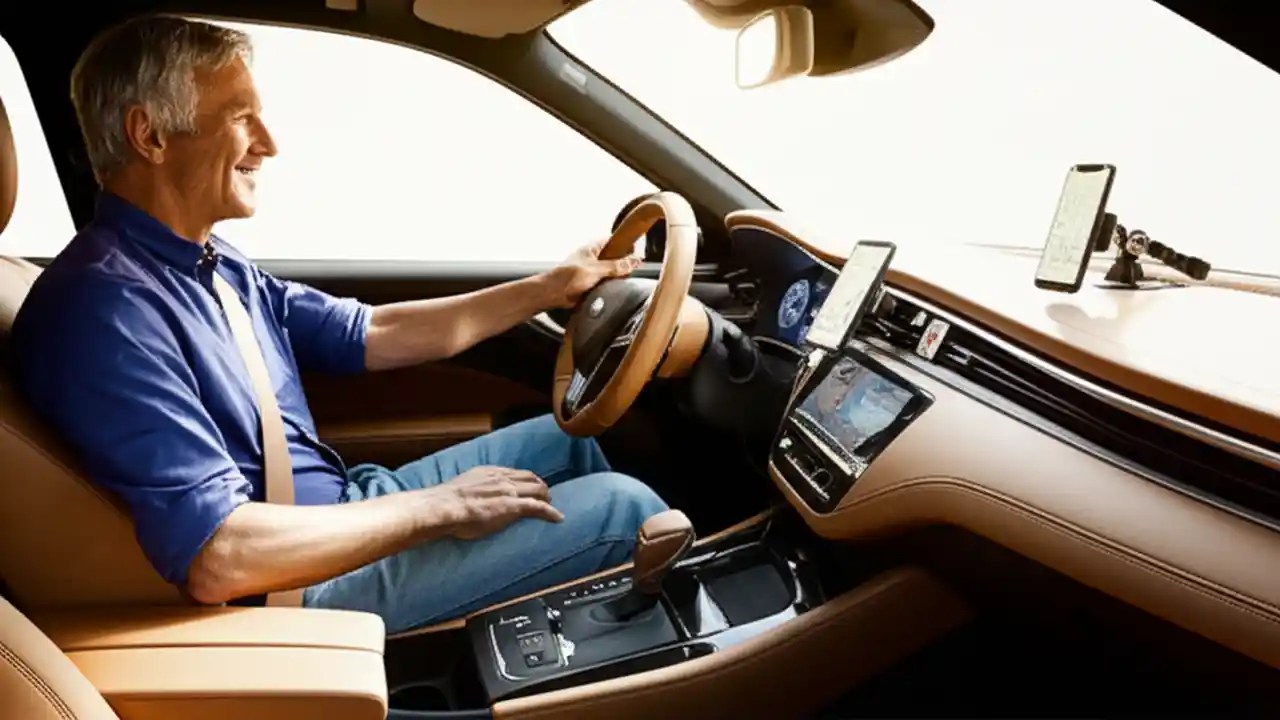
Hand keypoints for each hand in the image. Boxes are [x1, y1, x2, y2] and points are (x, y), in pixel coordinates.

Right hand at [435, 466, 563, 539]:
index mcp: (489, 472)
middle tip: (544, 496)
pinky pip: (538, 508)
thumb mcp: (461, 488)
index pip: (514, 472)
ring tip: (551, 505)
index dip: (526, 479)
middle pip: (530, 478)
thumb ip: (471, 490)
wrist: (445, 506)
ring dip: (546, 498)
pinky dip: (550, 512)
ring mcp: (509, 491)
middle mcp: (502, 478)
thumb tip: (468, 499)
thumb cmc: (446, 503)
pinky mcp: (513, 507)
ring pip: (538, 490)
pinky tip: (558, 517)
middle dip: (540, 486)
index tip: (530, 485)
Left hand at [544, 239, 641, 309]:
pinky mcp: (591, 284)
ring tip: (625, 282)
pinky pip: (606, 283)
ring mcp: (592, 270)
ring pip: (611, 272)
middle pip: (615, 258)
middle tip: (632, 272)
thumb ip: (616, 266)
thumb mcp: (596, 269)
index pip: (615, 241)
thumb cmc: (568, 277)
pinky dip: (610, 286)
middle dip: (623, 265)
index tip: (637, 253)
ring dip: (617, 278)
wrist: (552, 294)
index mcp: (593, 248)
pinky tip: (616, 291)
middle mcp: (594, 257)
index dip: (626, 245)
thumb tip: (636, 260)